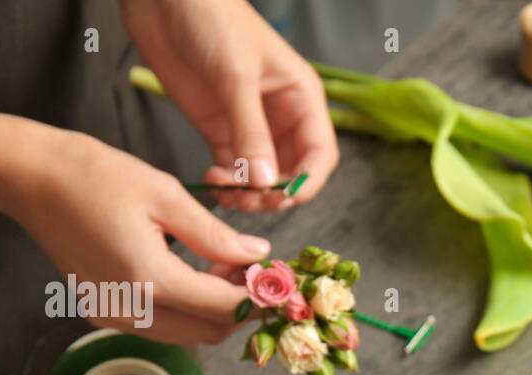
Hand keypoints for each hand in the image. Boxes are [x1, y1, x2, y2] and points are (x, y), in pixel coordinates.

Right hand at [8, 129, 269, 344]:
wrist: (30, 178)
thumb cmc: (95, 175)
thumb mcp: (166, 195)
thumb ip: (216, 235)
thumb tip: (259, 257)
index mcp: (149, 279)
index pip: (224, 309)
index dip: (259, 297)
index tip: (277, 276)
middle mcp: (131, 310)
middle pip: (210, 333)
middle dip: (239, 306)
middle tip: (250, 268)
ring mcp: (115, 317)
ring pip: (188, 335)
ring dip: (213, 310)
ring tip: (222, 265)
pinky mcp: (104, 313)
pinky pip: (162, 327)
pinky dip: (186, 309)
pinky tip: (191, 270)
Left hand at [122, 0, 337, 211]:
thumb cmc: (213, 19)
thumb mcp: (236, 76)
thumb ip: (251, 132)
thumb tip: (264, 181)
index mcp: (301, 99)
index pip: (319, 155)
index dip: (307, 182)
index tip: (282, 196)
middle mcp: (281, 117)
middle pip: (292, 173)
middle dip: (273, 193)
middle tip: (248, 198)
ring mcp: (251, 125)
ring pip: (262, 177)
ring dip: (249, 193)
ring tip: (225, 191)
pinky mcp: (221, 130)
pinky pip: (233, 170)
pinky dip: (227, 184)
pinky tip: (212, 182)